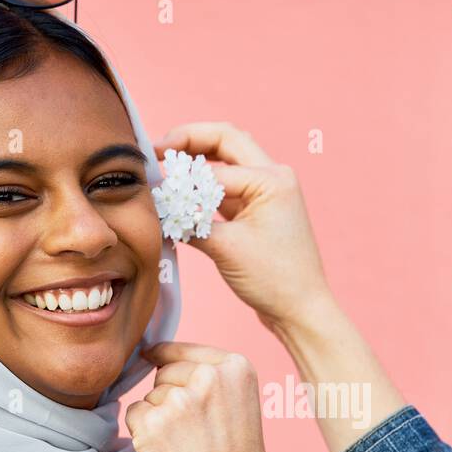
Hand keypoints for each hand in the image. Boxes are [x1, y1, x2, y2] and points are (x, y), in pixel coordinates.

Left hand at [126, 340, 266, 451]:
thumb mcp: (241, 403)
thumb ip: (211, 375)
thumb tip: (158, 354)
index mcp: (236, 367)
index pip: (183, 349)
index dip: (168, 359)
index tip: (154, 357)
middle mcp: (208, 377)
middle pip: (164, 373)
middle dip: (169, 394)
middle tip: (193, 429)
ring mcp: (179, 399)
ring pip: (150, 396)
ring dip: (158, 417)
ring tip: (185, 443)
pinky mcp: (152, 422)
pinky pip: (135, 414)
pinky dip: (144, 432)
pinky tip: (168, 450)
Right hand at [154, 122, 333, 334]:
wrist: (300, 310)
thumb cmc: (275, 280)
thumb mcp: (226, 248)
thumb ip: (190, 222)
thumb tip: (158, 206)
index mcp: (272, 179)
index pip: (216, 164)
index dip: (181, 170)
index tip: (151, 178)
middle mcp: (274, 178)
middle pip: (226, 142)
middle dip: (190, 141)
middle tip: (158, 149)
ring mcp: (268, 194)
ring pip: (227, 162)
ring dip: (198, 161)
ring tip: (166, 166)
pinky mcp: (259, 211)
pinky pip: (227, 188)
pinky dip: (204, 187)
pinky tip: (183, 193)